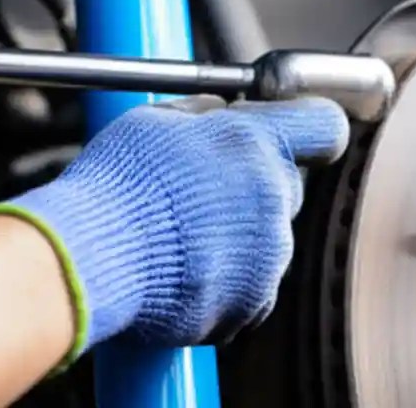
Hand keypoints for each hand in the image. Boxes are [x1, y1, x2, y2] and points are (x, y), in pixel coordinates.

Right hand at [0, 95, 349, 363]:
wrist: (91, 258)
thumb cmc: (115, 187)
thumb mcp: (154, 121)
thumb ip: (203, 114)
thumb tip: (220, 111)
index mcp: (254, 143)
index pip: (324, 126)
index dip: (309, 127)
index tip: (292, 133)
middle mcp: (273, 198)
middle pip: (286, 185)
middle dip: (251, 186)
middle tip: (199, 194)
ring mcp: (268, 256)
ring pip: (266, 239)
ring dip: (235, 237)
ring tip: (178, 238)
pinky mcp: (252, 303)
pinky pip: (252, 287)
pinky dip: (226, 281)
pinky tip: (182, 269)